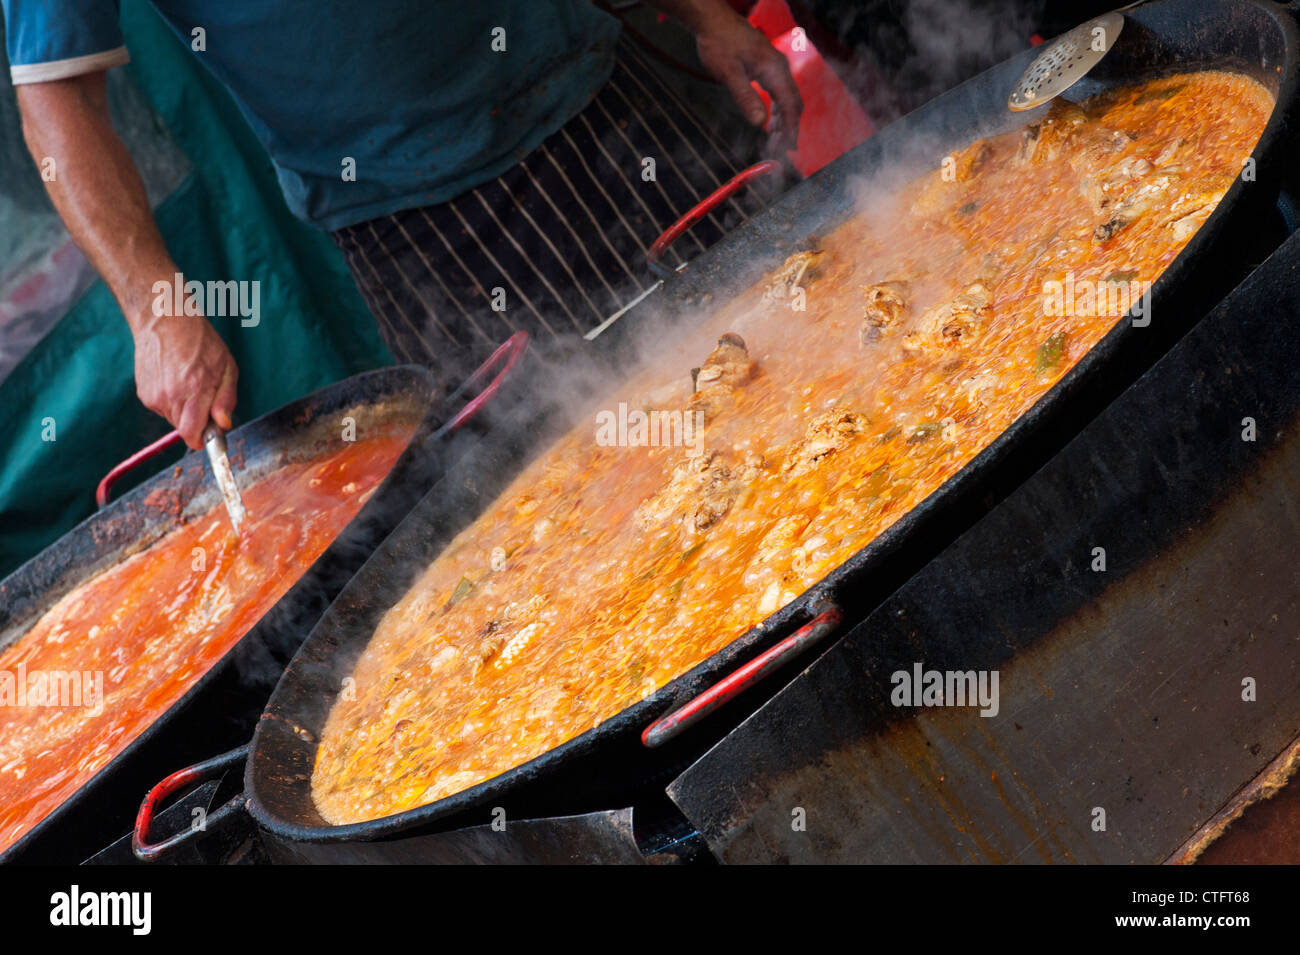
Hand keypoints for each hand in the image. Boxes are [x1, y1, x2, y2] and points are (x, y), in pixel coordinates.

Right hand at [131, 313, 238, 448]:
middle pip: (184, 429)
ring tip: (188, 383)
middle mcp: (171, 396)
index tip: (210, 435)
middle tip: (203, 398)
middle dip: (196, 422)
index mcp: (194, 391)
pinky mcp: (143, 393)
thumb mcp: (227, 367)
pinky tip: (174, 380)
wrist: (164, 320)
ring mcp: (154, 396)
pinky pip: (162, 408)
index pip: (192, 434)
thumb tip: (223, 424)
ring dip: (184, 410)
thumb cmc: (201, 342)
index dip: (203, 439)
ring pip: (173, 419)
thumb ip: (226, 399)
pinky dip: (171, 401)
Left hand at [692, 9, 802, 153]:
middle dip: (788, 129)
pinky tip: (769, 123)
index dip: (790, 130)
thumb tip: (759, 122)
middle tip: (780, 151)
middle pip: (793, 105)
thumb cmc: (719, 43)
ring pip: (787, 100)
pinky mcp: (767, 68)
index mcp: (775, 70)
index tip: (785, 149)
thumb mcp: (729, 73)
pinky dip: (777, 111)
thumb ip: (745, 97)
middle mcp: (780, 69)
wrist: (712, 21)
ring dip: (782, 122)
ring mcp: (775, 68)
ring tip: (774, 142)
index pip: (790, 106)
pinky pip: (779, 94)